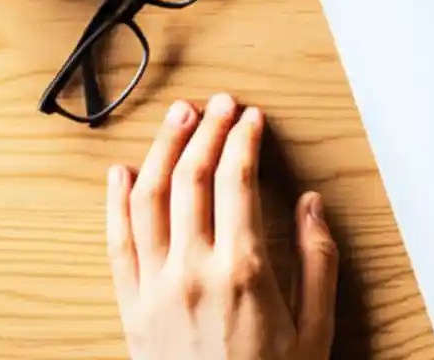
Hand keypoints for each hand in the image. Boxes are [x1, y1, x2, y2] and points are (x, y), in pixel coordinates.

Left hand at [106, 94, 338, 359]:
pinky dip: (116, 202)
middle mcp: (193, 270)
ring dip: (163, 151)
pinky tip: (122, 173)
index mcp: (244, 270)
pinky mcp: (131, 306)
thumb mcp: (316, 328)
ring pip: (150, 198)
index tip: (250, 119)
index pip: (237, 181)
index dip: (243, 140)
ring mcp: (156, 287)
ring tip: (176, 120)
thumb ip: (317, 260)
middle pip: (193, 178)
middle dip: (206, 131)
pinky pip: (116, 242)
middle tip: (217, 105)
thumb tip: (309, 205)